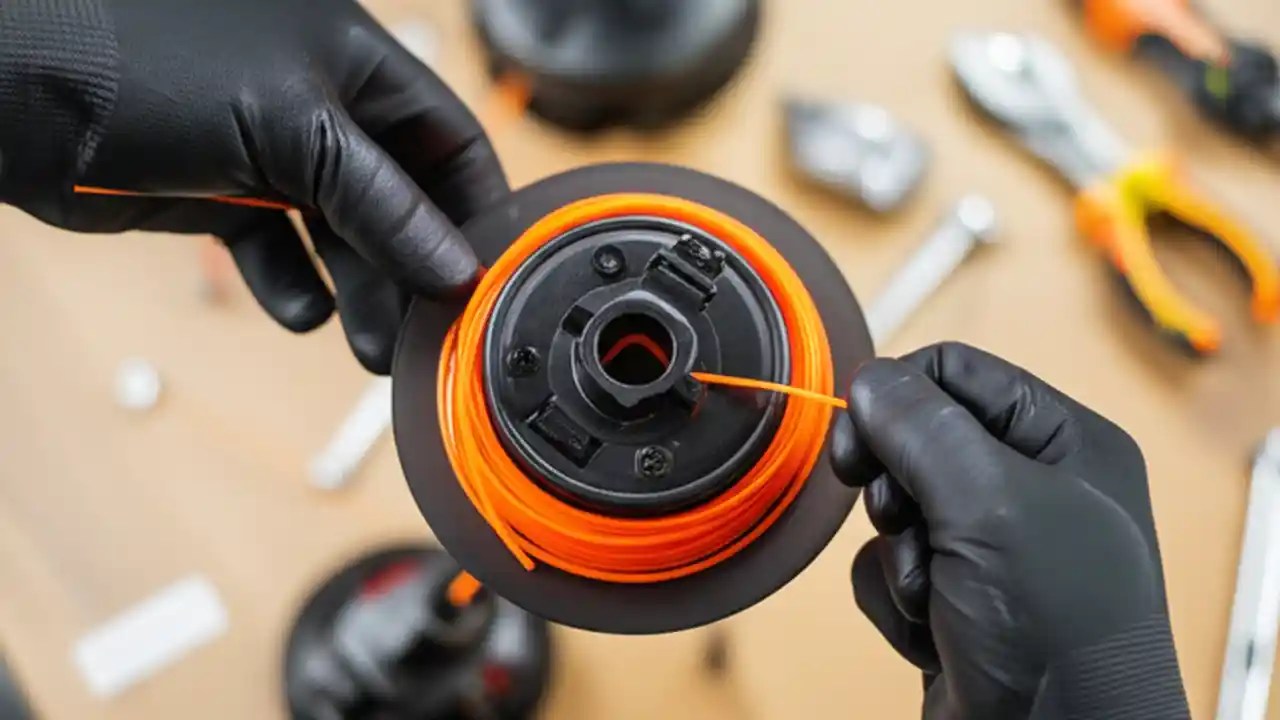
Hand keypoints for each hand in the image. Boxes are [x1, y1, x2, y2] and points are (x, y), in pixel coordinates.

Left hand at [11, 0, 505, 372]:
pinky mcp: (219, 189)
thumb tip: (455, 267)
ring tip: (373, 347)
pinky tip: (296, 311)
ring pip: (341, 230)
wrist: (11, 82)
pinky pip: (274, 245)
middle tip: (429, 333)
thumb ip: (383, 203)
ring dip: (360, 289)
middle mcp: (318, 102)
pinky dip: (289, 283)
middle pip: (399, 195)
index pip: (447, 137)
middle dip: (414, 266)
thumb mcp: (295, 129)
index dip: (475, 207)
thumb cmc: (150, 64)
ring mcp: (267, 147)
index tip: (490, 278)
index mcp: (352, 60)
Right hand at [830, 343, 1187, 718]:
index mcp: (1065, 442)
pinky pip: (887, 567)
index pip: (958, 373)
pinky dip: (896, 598)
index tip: (859, 433)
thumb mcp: (989, 504)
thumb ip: (922, 428)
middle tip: (901, 516)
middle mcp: (1030, 487)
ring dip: (899, 554)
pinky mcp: (955, 596)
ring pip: (894, 508)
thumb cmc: (1058, 627)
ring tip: (938, 592)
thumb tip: (869, 380)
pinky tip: (935, 630)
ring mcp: (991, 547)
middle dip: (897, 487)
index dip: (900, 394)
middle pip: (916, 439)